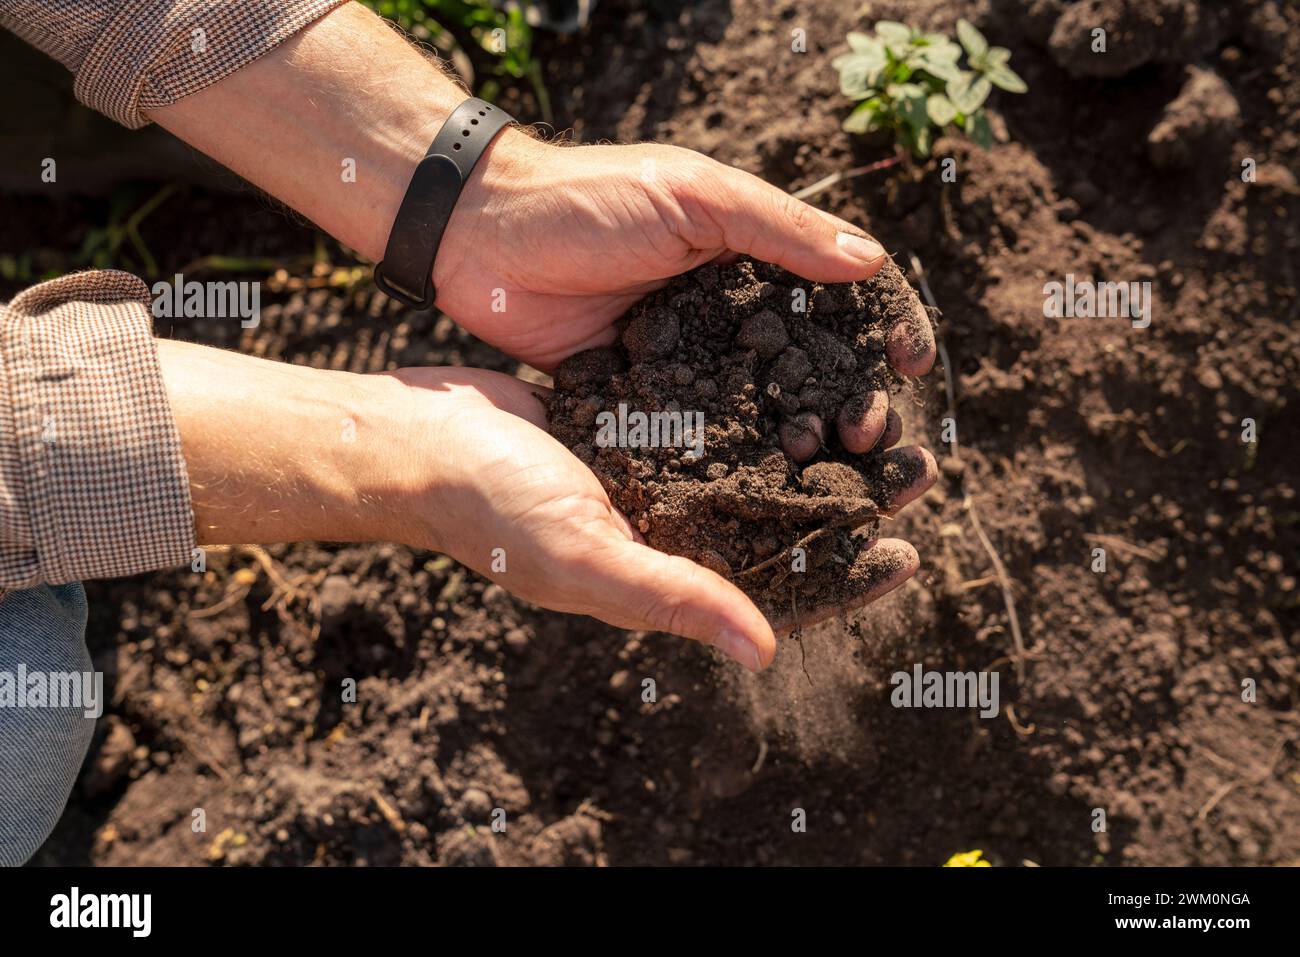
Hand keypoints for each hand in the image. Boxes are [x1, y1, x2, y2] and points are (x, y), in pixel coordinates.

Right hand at [388, 367, 935, 669]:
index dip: (842, 582)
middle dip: (850, 500)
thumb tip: (761, 653)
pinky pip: (721, 408)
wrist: (423, 434)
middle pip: (782, 523)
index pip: (774, 595)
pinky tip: (807, 362)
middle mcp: (670, 528)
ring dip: (820, 441)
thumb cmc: (491, 507)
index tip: (906, 556)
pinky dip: (766, 392)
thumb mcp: (584, 555)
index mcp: (664, 574)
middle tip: (917, 468)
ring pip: (761, 461)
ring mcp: (657, 472)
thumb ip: (672, 596)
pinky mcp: (643, 417)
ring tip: (879, 412)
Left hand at [439, 134, 935, 456]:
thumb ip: (778, 229)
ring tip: (837, 477)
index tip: (912, 366)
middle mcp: (729, 319)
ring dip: (805, 445)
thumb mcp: (692, 197)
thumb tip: (873, 262)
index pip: (839, 299)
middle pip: (811, 369)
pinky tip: (765, 497)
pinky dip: (734, 465)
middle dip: (854, 404)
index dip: (882, 330)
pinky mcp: (647, 403)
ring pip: (764, 413)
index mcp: (753, 263)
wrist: (481, 238)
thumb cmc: (589, 199)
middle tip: (878, 441)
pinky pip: (702, 440)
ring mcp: (690, 365)